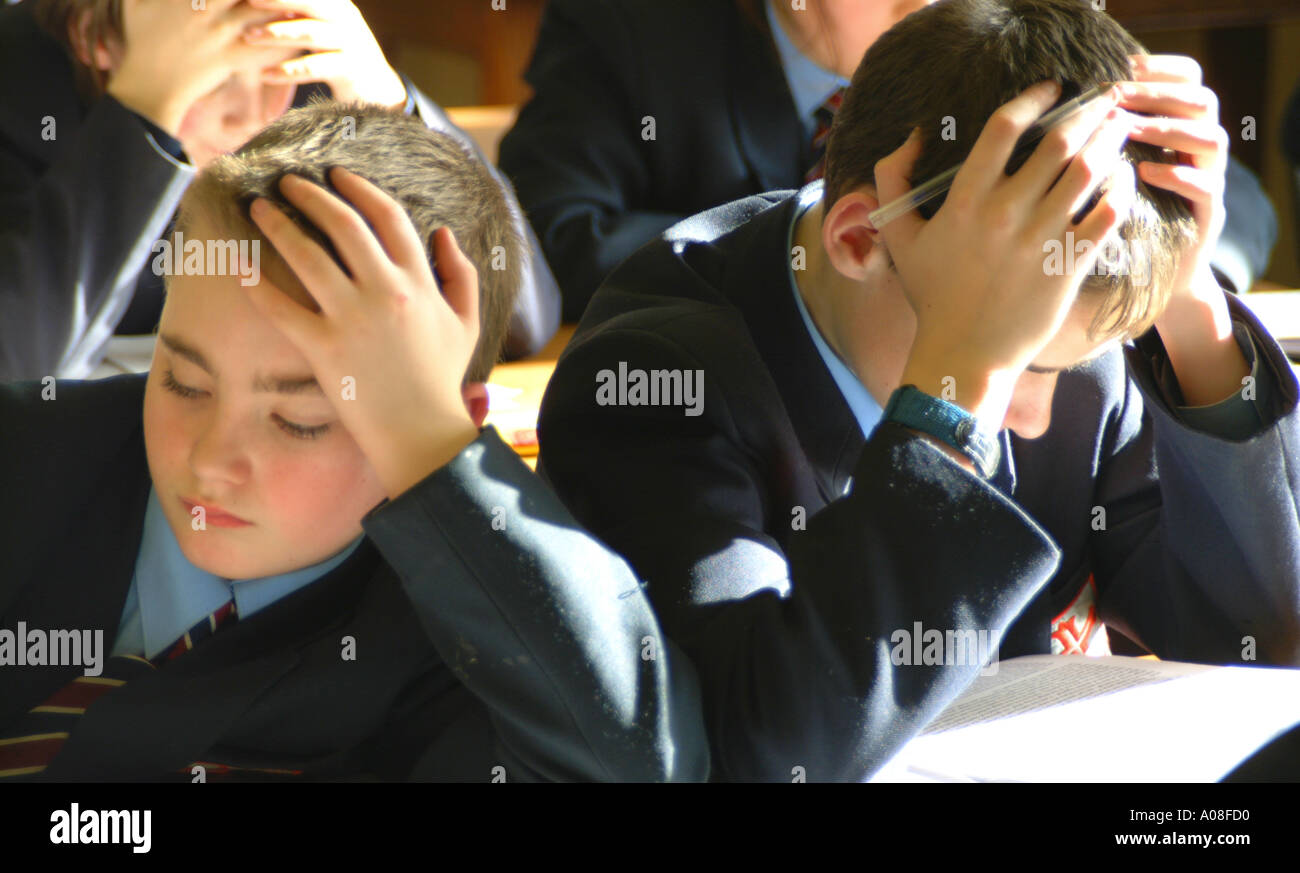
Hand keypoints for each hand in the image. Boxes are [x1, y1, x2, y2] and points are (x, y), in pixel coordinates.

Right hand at [107, 0, 296, 134]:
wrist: (148, 84)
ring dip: (281, 9)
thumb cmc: (142, 40)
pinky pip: (262, 49)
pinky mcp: (229, 60)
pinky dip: (281, 42)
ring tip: (301, 8)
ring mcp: (219, 36)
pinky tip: (298, 36)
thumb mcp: (134, 4)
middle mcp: (206, 12)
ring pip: (259, 15)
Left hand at [242, 0, 407, 107]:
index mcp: (336, 4)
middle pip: (308, 2)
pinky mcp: (351, 70)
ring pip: (309, 33)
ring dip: (275, 33)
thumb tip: (258, 3)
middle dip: (274, 0)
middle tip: (245, 0)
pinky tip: (266, 74)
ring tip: (247, 36)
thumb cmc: (339, 55)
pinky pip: (315, 67)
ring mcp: (351, 43)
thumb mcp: (323, 28)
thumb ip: (302, 14)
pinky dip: (288, 70)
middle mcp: (346, 19)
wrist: (378, 90)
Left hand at [246, 167, 480, 497]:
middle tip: (287, 182)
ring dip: (278, 224)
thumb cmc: (442, 378)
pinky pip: (281, 307)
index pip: (388, 217)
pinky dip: (255, 282)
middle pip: (343, 224)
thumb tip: (445, 235)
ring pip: (307, 255)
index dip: (359, 188)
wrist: (421, 432)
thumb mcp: (466, 322)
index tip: (336, 175)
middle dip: (310, 195)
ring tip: (258, 207)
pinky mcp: (324, 348)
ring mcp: (352, 319)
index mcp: (419, 281)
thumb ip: (462, 274)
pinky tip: (238, 262)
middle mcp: (385, 291)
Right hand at [873, 80, 1134, 426]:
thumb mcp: (898, 235)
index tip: (1051, 88)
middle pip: (1058, 142)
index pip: (1003, 128)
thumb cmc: (932, 294)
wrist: (963, 354)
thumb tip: (911, 135)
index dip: (1033, 98)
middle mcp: (1005, 213)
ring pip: (1088, 171)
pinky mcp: (1068, 265)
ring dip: (1110, 141)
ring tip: (1119, 127)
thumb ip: (891, 179)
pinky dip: (1120, 189)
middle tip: (1104, 98)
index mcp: (965, 200)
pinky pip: (1106, 214)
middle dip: (1088, 111)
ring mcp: (1040, 239)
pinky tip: (1122, 178)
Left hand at [1120, 54, 1227, 303]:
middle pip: (1201, 101)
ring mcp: (1206, 181)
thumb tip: (1057, 102)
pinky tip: (1146, 172)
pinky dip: (1179, 176)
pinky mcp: (1206, 216)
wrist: (1142, 277)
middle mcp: (1196, 150)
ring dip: (1169, 129)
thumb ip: (1097, 139)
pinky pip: (1206, 188)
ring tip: (1130, 129)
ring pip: (1212, 138)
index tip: (1125, 65)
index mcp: (1174, 130)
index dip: (1161, 69)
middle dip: (1159, 94)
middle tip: (1119, 94)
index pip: (1187, 80)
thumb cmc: (1110, 218)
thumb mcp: (1104, 172)